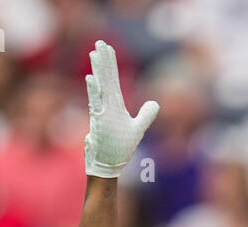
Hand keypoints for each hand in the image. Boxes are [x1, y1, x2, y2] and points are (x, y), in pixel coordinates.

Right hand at [84, 40, 157, 177]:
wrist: (108, 165)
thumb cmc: (119, 148)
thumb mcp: (138, 129)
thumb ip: (146, 115)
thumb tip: (156, 102)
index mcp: (115, 105)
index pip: (113, 80)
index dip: (111, 63)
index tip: (107, 47)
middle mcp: (107, 106)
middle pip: (106, 78)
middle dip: (103, 60)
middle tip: (99, 41)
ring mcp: (101, 113)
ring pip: (100, 87)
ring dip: (98, 71)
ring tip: (95, 53)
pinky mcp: (98, 122)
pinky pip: (95, 104)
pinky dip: (94, 92)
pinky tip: (92, 79)